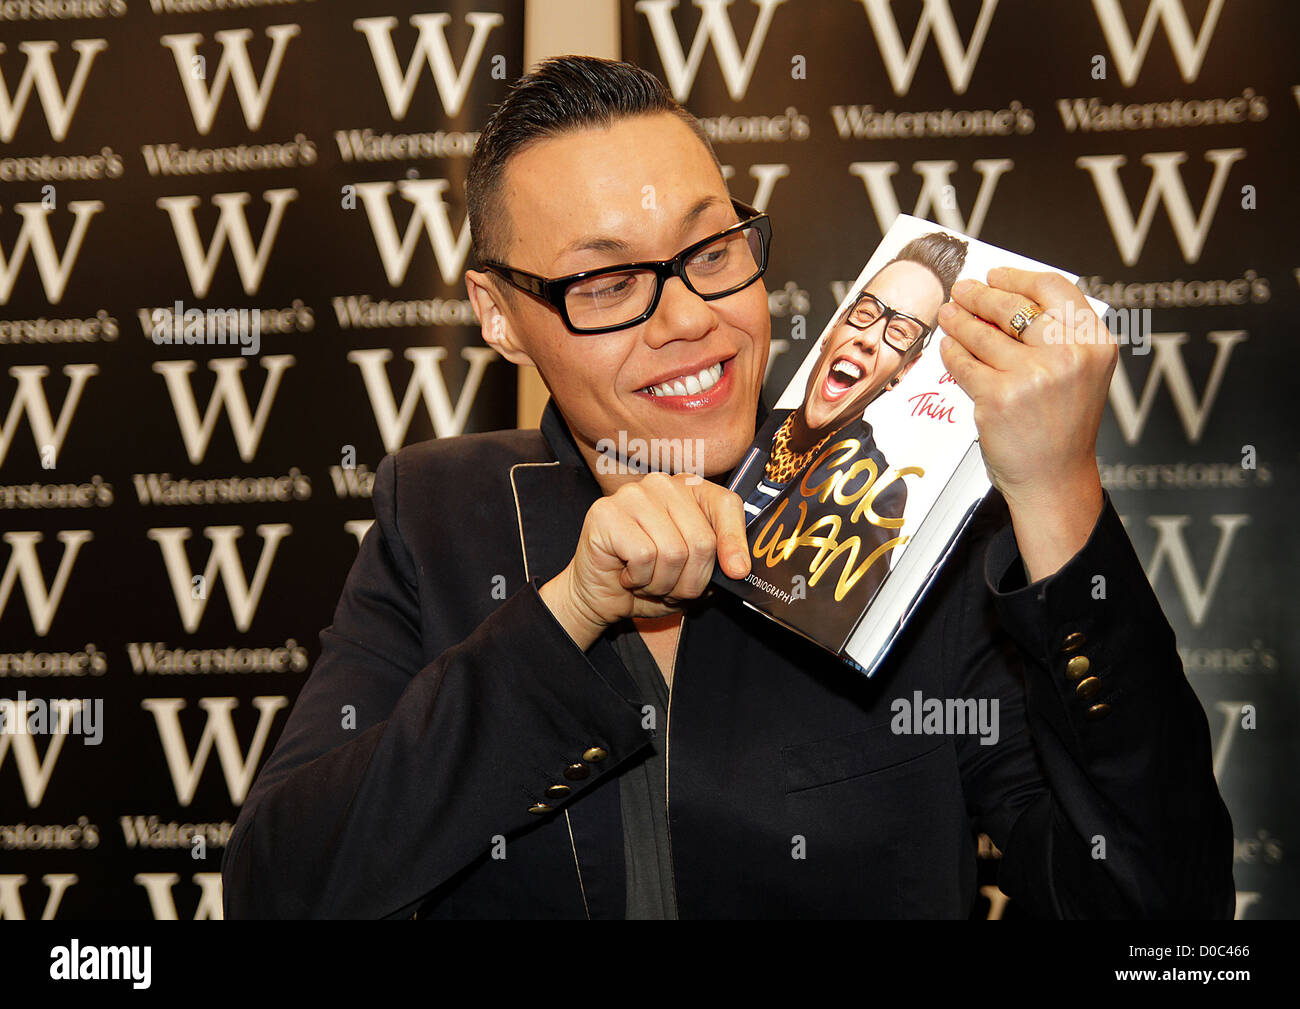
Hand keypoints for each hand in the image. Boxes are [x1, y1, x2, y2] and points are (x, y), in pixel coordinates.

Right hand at [539, 472, 750, 650]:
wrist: (600, 596)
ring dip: (663, 584)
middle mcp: (662, 484)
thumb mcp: (692, 574)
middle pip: (702, 539)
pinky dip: (640, 579)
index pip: (725, 504)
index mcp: (688, 489)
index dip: (735, 541)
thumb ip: (717, 563)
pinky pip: (645, 556)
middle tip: (672, 589)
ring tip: (647, 581)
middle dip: (691, 580)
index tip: (737, 572)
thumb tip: (738, 567)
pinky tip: (628, 575)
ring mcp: (632, 495)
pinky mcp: (606, 513)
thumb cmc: (648, 580)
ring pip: (674, 552)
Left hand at [939, 267, 1115, 580]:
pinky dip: (952, 353)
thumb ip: (1056, 335)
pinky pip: (965, 364)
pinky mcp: (999, 398)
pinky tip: (948, 347)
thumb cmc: (1063, 426)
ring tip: (948, 314)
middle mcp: (1069, 356)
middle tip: (962, 290)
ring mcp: (1033, 377)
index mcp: (1095, 343)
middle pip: (1013, 307)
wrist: (1054, 478)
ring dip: (959, 320)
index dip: (1018, 278)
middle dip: (980, 295)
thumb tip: (1001, 296)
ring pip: (982, 335)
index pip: (1054, 289)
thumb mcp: (1079, 372)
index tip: (995, 275)